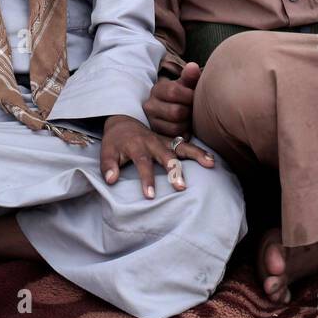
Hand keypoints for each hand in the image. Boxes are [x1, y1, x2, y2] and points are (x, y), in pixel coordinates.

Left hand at [99, 115, 214, 198]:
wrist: (123, 121)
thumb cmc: (115, 141)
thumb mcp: (106, 151)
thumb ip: (108, 166)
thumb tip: (111, 180)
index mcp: (136, 145)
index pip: (142, 162)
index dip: (146, 179)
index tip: (150, 196)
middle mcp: (153, 142)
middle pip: (166, 155)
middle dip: (175, 170)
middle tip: (182, 186)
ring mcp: (164, 140)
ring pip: (181, 146)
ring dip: (196, 154)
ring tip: (210, 164)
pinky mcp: (171, 141)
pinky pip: (186, 145)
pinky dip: (199, 151)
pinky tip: (211, 160)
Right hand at [142, 62, 200, 137]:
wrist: (175, 108)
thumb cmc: (183, 94)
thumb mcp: (186, 84)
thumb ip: (190, 76)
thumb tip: (193, 67)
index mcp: (157, 90)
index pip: (173, 92)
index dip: (189, 95)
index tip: (195, 96)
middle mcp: (150, 106)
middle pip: (175, 112)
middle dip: (189, 111)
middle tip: (194, 109)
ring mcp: (152, 122)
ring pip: (175, 127)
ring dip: (188, 124)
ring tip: (190, 118)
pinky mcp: (157, 135)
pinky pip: (175, 138)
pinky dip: (185, 134)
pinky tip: (186, 127)